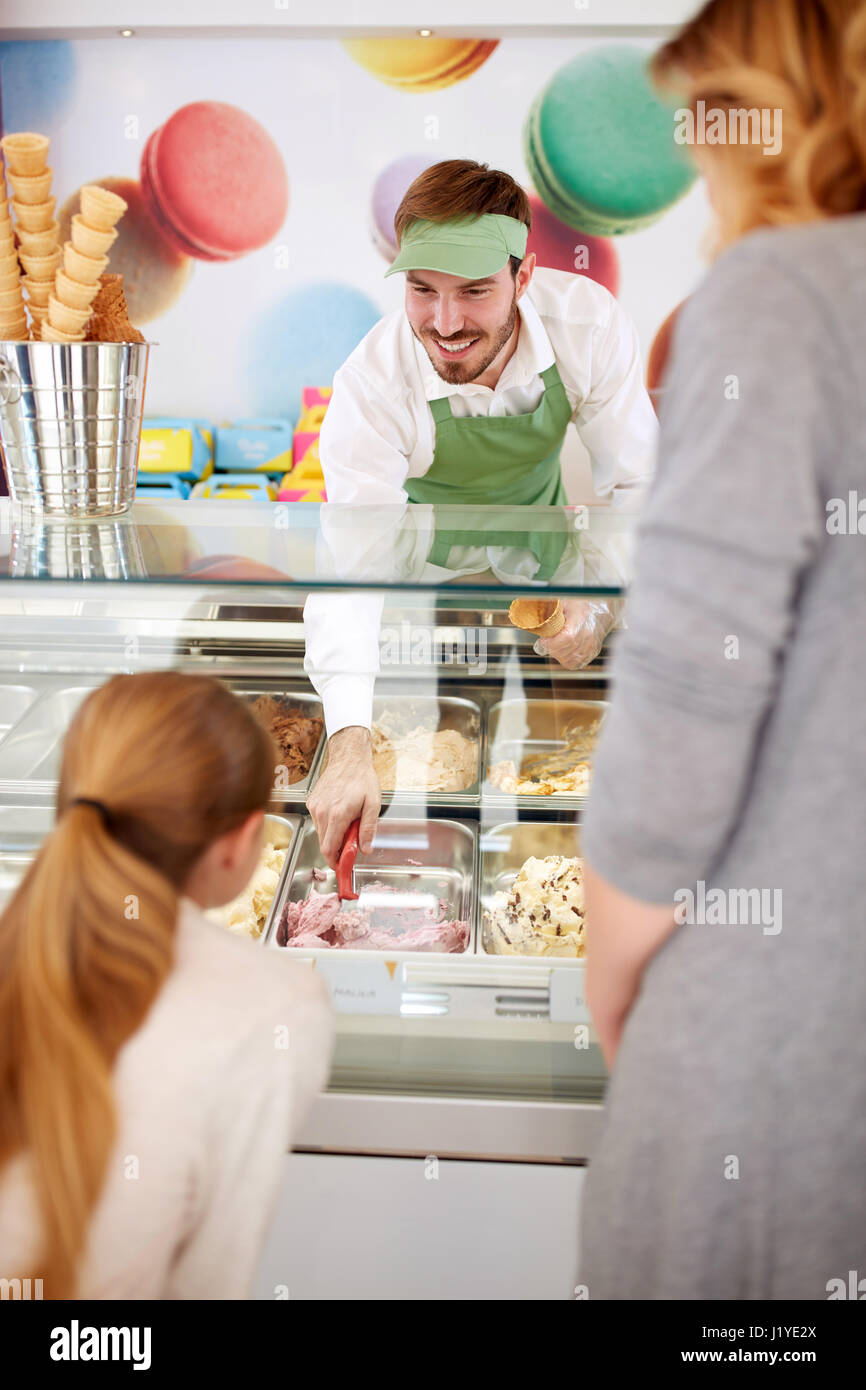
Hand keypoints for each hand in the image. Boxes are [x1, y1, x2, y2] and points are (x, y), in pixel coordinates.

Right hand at [308, 726, 380, 868]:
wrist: (348, 758)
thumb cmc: (362, 779)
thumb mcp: (373, 804)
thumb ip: (368, 829)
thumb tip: (366, 849)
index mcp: (338, 815)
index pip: (329, 848)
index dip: (335, 861)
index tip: (341, 866)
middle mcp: (322, 812)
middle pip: (323, 843)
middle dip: (336, 849)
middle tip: (350, 844)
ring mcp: (315, 806)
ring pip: (320, 833)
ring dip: (333, 835)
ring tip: (347, 822)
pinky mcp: (312, 802)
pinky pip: (318, 821)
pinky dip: (328, 824)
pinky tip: (339, 813)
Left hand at [534, 598, 622, 669]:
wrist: (600, 611)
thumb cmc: (582, 606)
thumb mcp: (564, 604)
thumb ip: (549, 612)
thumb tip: (532, 617)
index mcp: (580, 623)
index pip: (565, 639)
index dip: (551, 643)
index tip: (543, 641)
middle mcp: (588, 637)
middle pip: (564, 652)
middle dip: (551, 649)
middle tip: (547, 642)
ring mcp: (590, 647)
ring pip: (568, 661)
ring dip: (558, 655)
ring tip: (556, 646)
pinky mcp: (592, 653)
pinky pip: (576, 664)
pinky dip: (567, 660)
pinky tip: (564, 651)